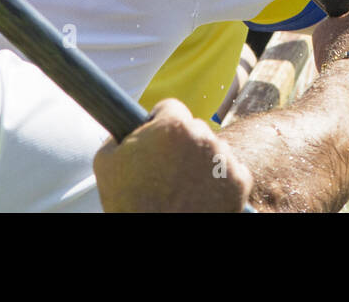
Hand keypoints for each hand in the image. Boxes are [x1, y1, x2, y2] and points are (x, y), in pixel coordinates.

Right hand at [93, 99, 252, 212]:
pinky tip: (201, 195)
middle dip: (182, 144)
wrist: (158, 241)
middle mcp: (204, 137)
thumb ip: (118, 136)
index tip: (156, 139)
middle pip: (194, 128)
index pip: (170, 108)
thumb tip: (126, 126)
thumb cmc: (129, 205)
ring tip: (183, 187)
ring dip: (201, 161)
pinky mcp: (240, 181)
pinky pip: (229, 171)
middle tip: (168, 169)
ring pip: (213, 149)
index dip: (159, 124)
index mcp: (173, 126)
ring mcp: (225, 159)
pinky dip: (219, 181)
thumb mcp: (107, 163)